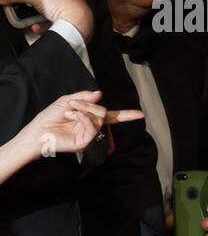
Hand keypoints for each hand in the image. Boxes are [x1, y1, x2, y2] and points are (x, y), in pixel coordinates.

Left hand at [15, 90, 141, 161]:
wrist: (38, 131)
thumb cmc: (50, 117)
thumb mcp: (67, 101)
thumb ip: (84, 97)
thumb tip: (100, 94)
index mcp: (90, 117)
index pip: (112, 116)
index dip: (127, 115)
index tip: (141, 114)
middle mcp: (93, 126)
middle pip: (104, 112)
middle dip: (89, 105)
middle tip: (73, 105)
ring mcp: (90, 135)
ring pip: (99, 117)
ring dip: (84, 110)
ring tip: (69, 111)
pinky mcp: (86, 142)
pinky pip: (92, 126)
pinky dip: (82, 117)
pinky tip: (71, 115)